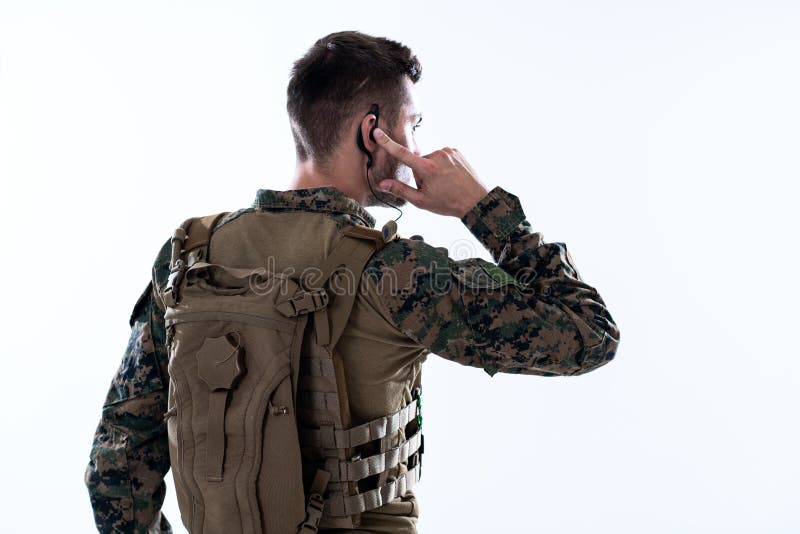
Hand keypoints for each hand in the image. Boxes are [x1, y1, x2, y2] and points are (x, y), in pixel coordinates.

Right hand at [373, 128, 488, 217]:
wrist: (475, 201)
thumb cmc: (448, 203)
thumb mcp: (421, 201)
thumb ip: (400, 190)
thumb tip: (382, 184)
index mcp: (427, 168)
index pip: (402, 154)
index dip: (387, 143)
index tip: (377, 132)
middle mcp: (437, 155)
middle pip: (418, 162)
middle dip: (421, 174)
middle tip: (434, 188)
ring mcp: (448, 152)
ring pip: (430, 160)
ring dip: (432, 170)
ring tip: (444, 183)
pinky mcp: (456, 151)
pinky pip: (441, 157)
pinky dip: (442, 166)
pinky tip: (450, 176)